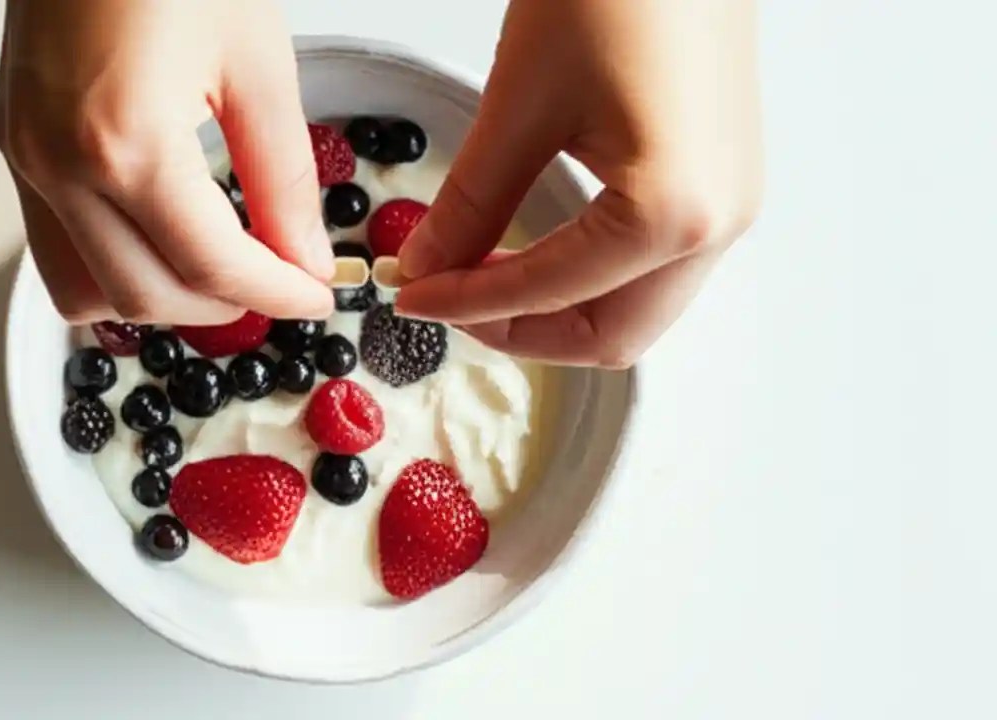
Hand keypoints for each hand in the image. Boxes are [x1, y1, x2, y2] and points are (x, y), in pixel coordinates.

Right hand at [0, 0, 334, 324]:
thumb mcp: (257, 63)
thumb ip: (284, 178)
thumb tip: (303, 257)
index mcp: (125, 141)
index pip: (210, 267)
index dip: (276, 294)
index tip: (315, 295)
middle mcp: (59, 164)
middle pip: (146, 298)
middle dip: (225, 305)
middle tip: (277, 279)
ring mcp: (26, 160)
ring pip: (86, 294)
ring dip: (160, 297)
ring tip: (218, 265)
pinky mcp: (15, 148)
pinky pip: (57, 250)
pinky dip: (115, 264)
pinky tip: (163, 234)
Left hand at [396, 0, 762, 366]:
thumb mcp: (521, 104)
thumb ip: (471, 203)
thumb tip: (426, 265)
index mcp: (672, 213)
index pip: (547, 295)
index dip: (465, 304)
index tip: (409, 293)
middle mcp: (717, 225)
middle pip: (609, 337)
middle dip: (519, 331)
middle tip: (448, 300)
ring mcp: (729, 208)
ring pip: (635, 311)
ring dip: (557, 310)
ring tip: (483, 275)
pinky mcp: (722, 185)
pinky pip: (654, 269)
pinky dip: (590, 278)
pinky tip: (538, 249)